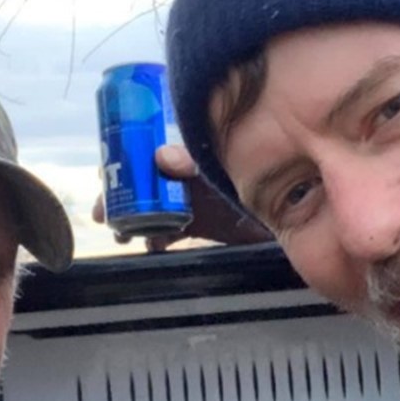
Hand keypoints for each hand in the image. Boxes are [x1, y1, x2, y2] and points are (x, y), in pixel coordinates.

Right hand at [90, 145, 275, 251]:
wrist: (295, 206)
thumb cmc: (259, 173)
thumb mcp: (221, 164)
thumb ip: (194, 160)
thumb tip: (159, 156)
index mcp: (187, 156)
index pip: (145, 154)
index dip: (121, 164)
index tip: (104, 177)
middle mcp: (185, 177)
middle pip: (141, 186)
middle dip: (120, 199)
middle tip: (105, 216)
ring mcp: (192, 202)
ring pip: (151, 212)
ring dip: (133, 222)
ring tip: (124, 235)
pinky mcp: (202, 225)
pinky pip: (171, 232)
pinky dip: (158, 239)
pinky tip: (154, 246)